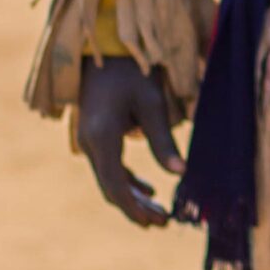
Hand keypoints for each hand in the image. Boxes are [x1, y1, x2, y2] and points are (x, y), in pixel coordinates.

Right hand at [77, 55, 182, 227]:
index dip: (135, 207)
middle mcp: (90, 142)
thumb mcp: (152, 103)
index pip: (116, 184)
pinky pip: (109, 167)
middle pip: (111, 187)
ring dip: (132, 197)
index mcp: (102, 136)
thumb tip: (181, 173)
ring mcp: (89, 139)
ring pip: (109, 179)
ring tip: (159, 213)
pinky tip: (147, 189)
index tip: (157, 222)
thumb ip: (163, 140)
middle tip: (164, 222)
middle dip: (136, 208)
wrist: (105, 47)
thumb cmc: (132, 71)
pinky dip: (126, 181)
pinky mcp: (95, 135)